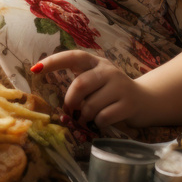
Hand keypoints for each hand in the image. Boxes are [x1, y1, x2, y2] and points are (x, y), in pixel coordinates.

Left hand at [33, 51, 153, 128]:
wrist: (146, 100)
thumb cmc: (112, 93)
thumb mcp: (96, 83)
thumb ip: (80, 88)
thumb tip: (61, 110)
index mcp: (96, 63)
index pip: (73, 56)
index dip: (54, 62)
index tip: (35, 69)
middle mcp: (108, 71)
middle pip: (80, 85)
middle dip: (70, 102)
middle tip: (69, 111)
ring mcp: (120, 87)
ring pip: (91, 105)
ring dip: (83, 117)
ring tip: (87, 118)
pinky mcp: (129, 104)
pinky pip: (103, 118)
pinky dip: (97, 124)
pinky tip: (101, 122)